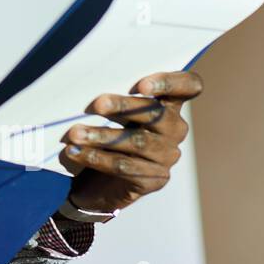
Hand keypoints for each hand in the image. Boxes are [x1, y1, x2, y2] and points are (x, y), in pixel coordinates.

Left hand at [59, 70, 202, 215]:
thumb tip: (84, 82)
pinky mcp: (155, 179)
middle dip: (124, 106)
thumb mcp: (110, 111)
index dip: (170, 83)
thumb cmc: (105, 131)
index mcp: (169, 104)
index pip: (189, 86)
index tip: (141, 86)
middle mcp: (174, 128)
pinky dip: (96, 158)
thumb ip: (111, 96)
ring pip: (137, 142)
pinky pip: (125, 166)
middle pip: (156, 114)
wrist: (99, 180)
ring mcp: (168, 155)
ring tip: (75, 133)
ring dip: (102, 136)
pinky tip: (75, 152)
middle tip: (96, 104)